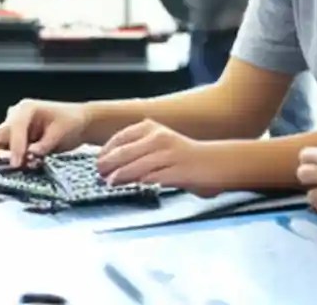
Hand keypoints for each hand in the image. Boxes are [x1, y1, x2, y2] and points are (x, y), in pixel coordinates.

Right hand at [0, 99, 89, 166]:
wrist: (78, 123)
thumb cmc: (71, 122)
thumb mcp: (61, 133)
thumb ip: (44, 145)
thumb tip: (30, 154)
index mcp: (27, 109)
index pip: (15, 127)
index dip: (15, 146)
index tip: (16, 163)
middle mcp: (16, 116)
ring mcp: (14, 129)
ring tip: (8, 167)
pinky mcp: (15, 140)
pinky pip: (4, 150)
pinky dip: (6, 159)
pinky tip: (18, 166)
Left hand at [96, 120, 225, 196]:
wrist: (217, 162)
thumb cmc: (186, 157)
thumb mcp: (160, 145)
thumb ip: (139, 151)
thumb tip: (113, 165)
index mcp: (152, 129)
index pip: (120, 138)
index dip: (106, 151)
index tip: (98, 162)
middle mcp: (159, 138)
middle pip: (124, 152)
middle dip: (108, 165)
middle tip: (99, 175)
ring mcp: (169, 154)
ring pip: (136, 166)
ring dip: (120, 176)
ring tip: (110, 183)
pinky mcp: (177, 170)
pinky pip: (153, 177)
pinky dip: (140, 183)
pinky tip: (133, 187)